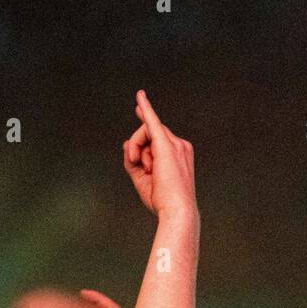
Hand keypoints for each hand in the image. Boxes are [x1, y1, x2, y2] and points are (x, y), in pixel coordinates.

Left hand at [122, 90, 195, 217]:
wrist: (178, 211)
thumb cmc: (164, 201)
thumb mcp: (143, 179)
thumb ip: (133, 161)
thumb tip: (126, 143)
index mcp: (179, 155)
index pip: (156, 140)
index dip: (144, 136)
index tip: (139, 111)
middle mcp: (180, 146)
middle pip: (150, 133)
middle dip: (137, 146)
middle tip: (136, 163)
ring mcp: (176, 145)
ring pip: (147, 132)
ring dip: (137, 148)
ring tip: (144, 168)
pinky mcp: (166, 146)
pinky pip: (153, 122)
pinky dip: (146, 108)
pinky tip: (140, 96)